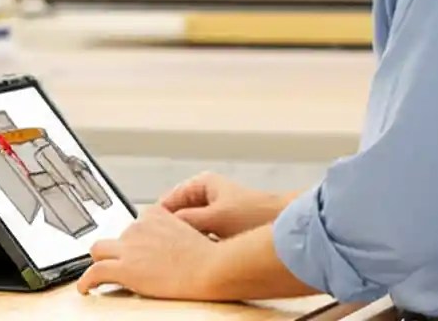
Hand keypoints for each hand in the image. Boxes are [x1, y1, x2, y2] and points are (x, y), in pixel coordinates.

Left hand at [76, 205, 220, 298]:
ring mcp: (130, 246)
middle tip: (126, 267)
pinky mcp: (125, 268)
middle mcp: (139, 226)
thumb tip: (173, 245)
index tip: (136, 250)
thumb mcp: (193, 231)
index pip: (135, 223)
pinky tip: (86, 288)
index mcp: (155, 214)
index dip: (135, 240)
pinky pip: (95, 272)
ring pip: (99, 250)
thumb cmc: (208, 256)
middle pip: (117, 237)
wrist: (210, 268)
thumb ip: (176, 232)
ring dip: (100, 262)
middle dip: (120, 252)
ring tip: (99, 275)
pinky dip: (86, 281)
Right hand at [159, 172, 291, 238]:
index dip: (158, 220)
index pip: (166, 202)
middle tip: (169, 247)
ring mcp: (213, 211)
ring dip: (189, 239)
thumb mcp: (215, 217)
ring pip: (189, 229)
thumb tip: (165, 225)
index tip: (153, 236)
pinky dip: (201, 244)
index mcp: (201, 184)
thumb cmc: (255, 213)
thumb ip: (188, 219)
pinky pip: (202, 236)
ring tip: (189, 249)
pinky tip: (204, 252)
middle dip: (173, 232)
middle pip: (176, 217)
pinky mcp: (222, 226)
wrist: (284, 221)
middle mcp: (206, 195)